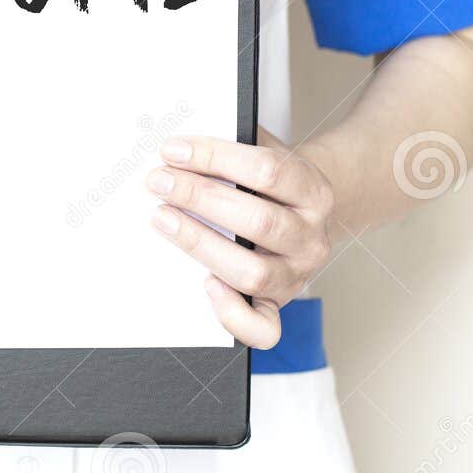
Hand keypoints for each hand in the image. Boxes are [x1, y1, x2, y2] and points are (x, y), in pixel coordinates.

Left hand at [146, 129, 334, 348]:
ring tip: (163, 219)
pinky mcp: (278, 306)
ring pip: (251, 271)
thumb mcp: (267, 153)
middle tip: (159, 182)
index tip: (173, 150)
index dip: (216, 158)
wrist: (302, 214)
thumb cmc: (270, 185)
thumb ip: (235, 145)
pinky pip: (262, 328)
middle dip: (199, 197)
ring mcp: (296, 277)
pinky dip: (231, 312)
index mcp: (314, 192)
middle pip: (257, 221)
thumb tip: (180, 145)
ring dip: (200, 243)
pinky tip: (205, 284)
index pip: (267, 171)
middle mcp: (311, 238)